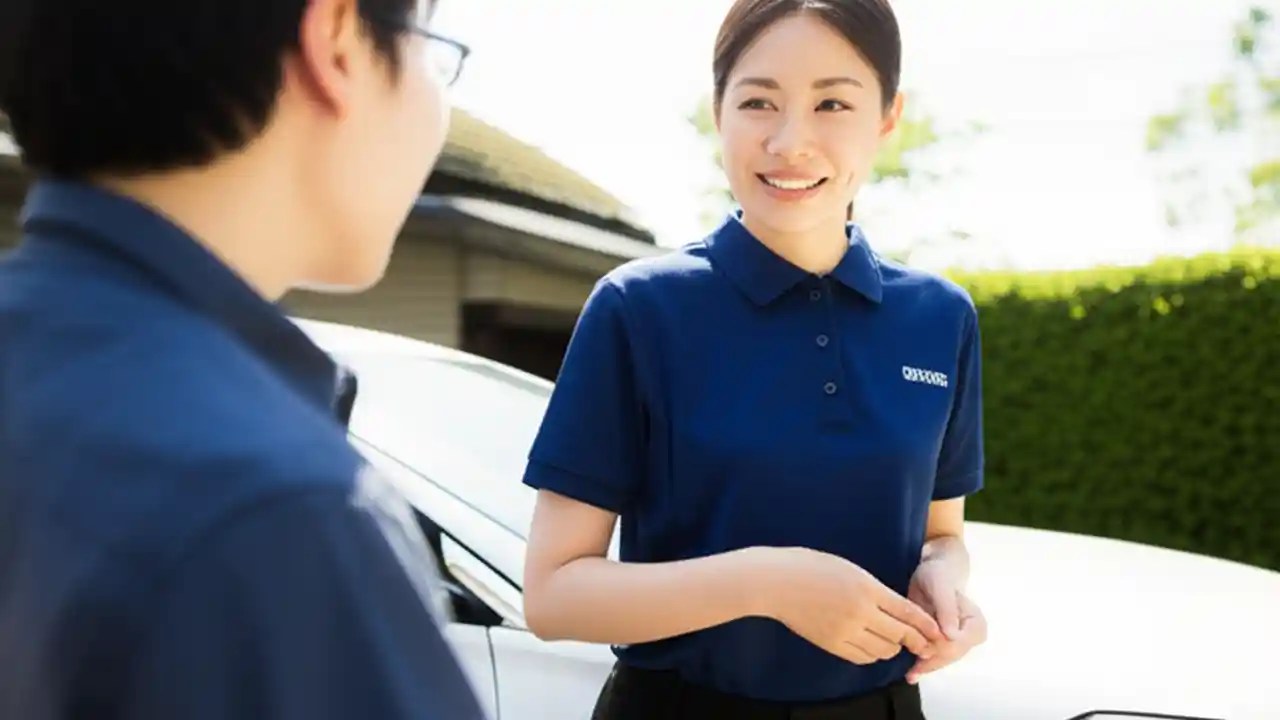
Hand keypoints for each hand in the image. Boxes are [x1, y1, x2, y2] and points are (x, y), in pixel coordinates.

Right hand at [756, 547, 945, 665]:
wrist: (776, 582)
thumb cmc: (811, 567)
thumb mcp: (849, 568)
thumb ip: (874, 589)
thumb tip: (896, 608)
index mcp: (866, 587)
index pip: (907, 611)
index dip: (925, 624)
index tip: (936, 630)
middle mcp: (859, 612)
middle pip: (899, 634)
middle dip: (914, 640)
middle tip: (921, 642)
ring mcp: (844, 630)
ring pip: (882, 650)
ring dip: (892, 647)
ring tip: (894, 642)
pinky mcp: (831, 644)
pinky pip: (861, 657)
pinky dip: (872, 654)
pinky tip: (871, 646)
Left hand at [905, 560, 986, 682]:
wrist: (932, 572)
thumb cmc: (938, 575)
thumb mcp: (940, 587)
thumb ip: (947, 609)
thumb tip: (952, 636)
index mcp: (975, 624)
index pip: (957, 645)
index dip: (939, 650)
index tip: (920, 651)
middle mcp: (970, 636)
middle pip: (950, 656)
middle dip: (931, 663)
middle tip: (910, 671)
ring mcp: (958, 641)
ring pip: (942, 659)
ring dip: (927, 667)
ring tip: (910, 675)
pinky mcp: (945, 642)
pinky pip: (936, 656)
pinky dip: (924, 664)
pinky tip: (912, 672)